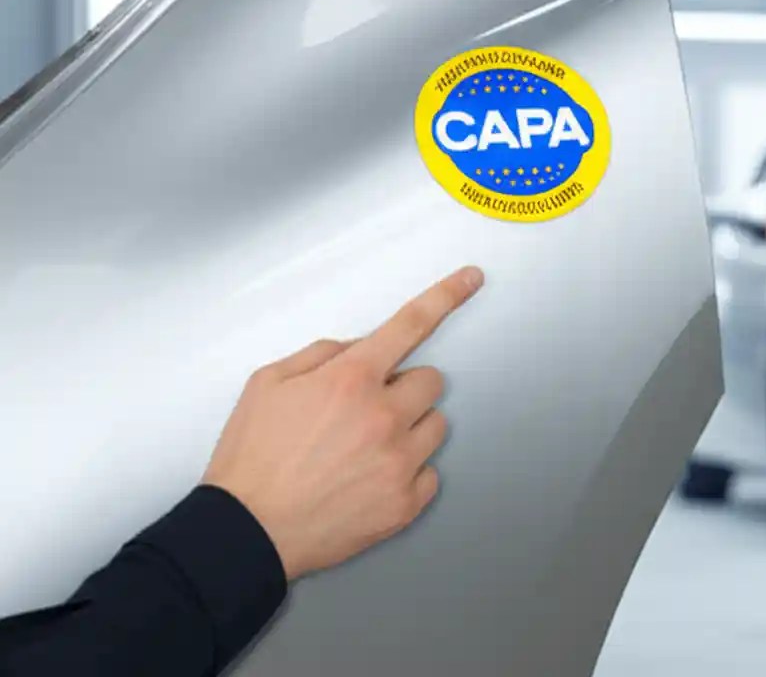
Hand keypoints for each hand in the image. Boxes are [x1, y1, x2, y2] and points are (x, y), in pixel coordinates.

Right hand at [202, 266, 484, 579]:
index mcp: (350, 380)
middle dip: (404, 389)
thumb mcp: (268, 383)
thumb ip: (321, 355)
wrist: (247, 533)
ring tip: (365, 450)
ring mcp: (399, 462)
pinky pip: (431, 473)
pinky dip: (408, 474)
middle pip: (431, 381)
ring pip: (436, 426)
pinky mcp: (406, 503)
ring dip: (410, 429)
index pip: (411, 324)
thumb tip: (358, 349)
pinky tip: (370, 480)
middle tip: (367, 410)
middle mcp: (384, 416)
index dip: (446, 295)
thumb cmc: (252, 459)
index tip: (472, 278)